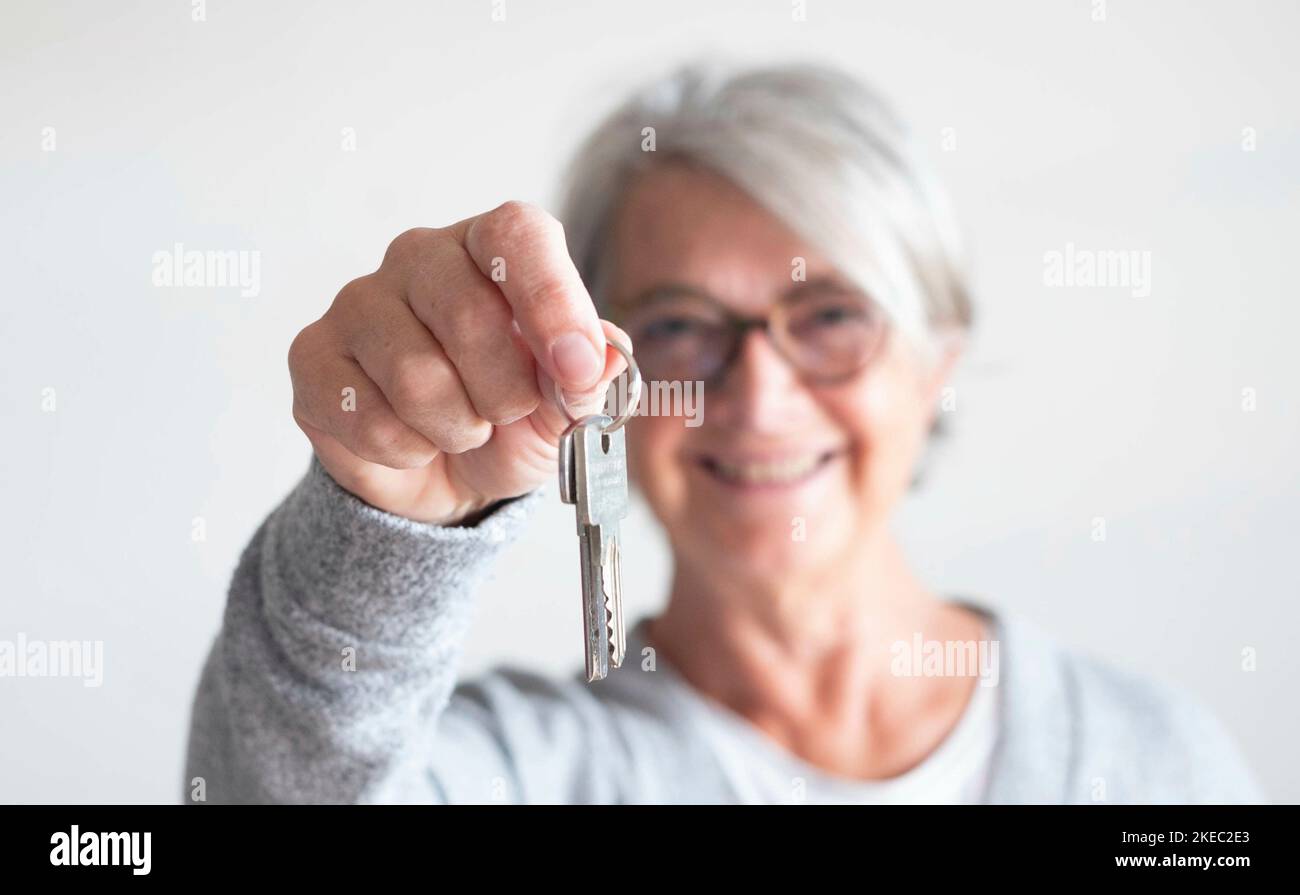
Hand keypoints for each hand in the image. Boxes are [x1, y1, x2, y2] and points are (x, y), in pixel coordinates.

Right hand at [288, 201, 628, 523]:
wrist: (452, 477)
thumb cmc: (514, 419)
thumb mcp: (569, 403)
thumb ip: (589, 376)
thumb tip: (598, 357)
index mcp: (490, 247)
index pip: (516, 235)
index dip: (551, 301)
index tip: (575, 368)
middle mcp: (419, 258)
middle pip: (469, 316)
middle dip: (505, 393)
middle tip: (508, 413)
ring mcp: (358, 302)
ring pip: (415, 378)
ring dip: (457, 428)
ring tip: (462, 428)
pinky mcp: (313, 356)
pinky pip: (367, 417)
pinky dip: (407, 450)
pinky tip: (414, 441)